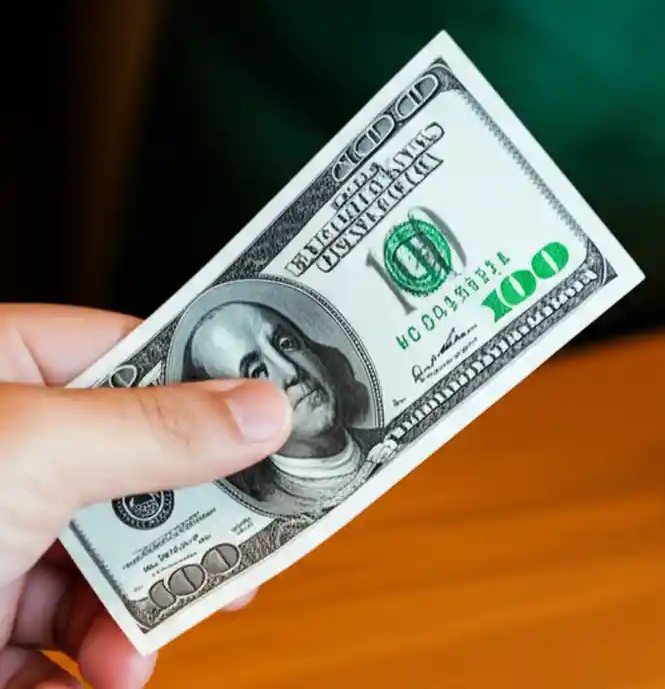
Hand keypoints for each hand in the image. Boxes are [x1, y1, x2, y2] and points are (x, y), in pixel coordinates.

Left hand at [0, 304, 290, 688]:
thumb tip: (265, 405)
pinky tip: (82, 685)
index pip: (135, 355)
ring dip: (130, 621)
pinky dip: (79, 673)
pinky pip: (53, 641)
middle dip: (182, 534)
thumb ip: (157, 430)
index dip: (215, 389)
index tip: (286, 423)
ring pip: (103, 568)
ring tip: (128, 656)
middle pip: (135, 475)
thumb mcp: (31, 455)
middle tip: (243, 559)